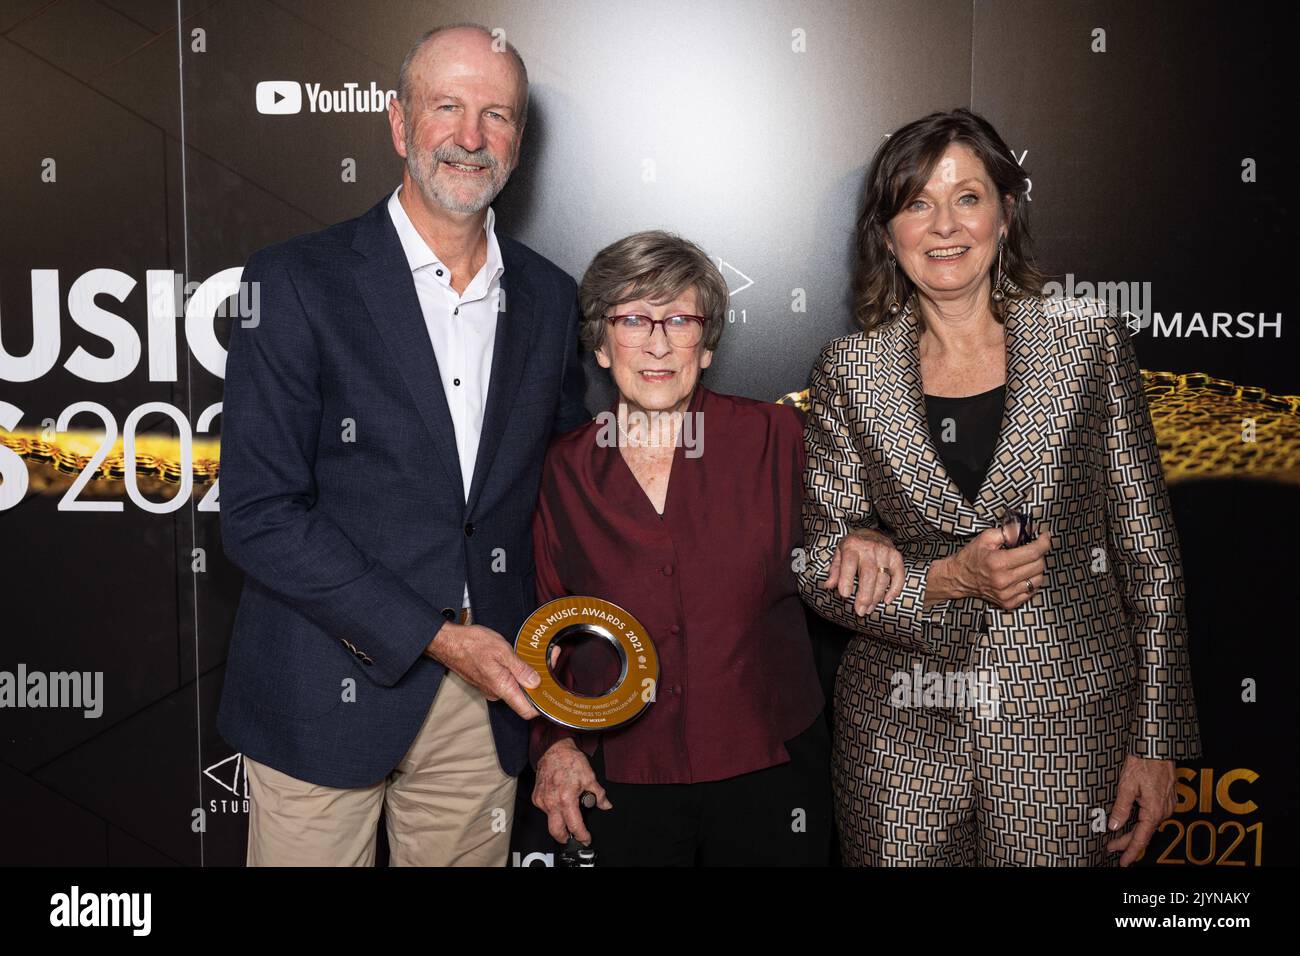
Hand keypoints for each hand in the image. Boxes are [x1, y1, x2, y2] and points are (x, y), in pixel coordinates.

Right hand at [424, 621, 541, 719]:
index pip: (527, 711)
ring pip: (517, 686)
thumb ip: (520, 668)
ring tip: (538, 654)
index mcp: (502, 688)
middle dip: (541, 679)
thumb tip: (536, 682)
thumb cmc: (472, 644)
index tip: (554, 690)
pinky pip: (507, 680)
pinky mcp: (488, 680)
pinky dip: (517, 671)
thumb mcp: (501, 651)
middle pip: (525, 696)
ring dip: (529, 673)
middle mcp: (497, 692)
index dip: (544, 705)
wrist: (448, 642)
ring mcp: (492, 687)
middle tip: (550, 657)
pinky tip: (521, 657)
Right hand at [532, 738, 611, 844]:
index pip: (574, 825)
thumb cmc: (570, 761)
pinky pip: (545, 810)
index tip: (586, 839)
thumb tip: (606, 805)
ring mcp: (542, 800)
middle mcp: (552, 802)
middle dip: (565, 838)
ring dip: (559, 822)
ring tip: (568, 815)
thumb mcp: (590, 777)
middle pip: (556, 831)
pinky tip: (559, 804)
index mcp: (566, 799)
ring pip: (550, 821)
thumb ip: (599, 794)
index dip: (582, 835)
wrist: (554, 750)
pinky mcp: (537, 797)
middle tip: (574, 838)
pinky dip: (553, 811)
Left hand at [821, 528, 903, 615]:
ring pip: (883, 578)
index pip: (849, 564)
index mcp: (852, 546)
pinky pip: (899, 576)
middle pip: (869, 574)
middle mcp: (870, 548)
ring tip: (869, 609)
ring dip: (876, 597)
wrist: (873, 531)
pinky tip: (887, 600)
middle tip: (860, 610)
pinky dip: (894, 590)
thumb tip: (828, 585)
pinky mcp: (896, 558)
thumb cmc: (854, 546)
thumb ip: (834, 569)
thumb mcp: (839, 552)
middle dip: (865, 595)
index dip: (846, 580)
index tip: (845, 595)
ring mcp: (885, 552)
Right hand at [947, 526, 1051, 609]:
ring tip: (1025, 563)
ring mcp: (1007, 594)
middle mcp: (1003, 580)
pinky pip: (1032, 591)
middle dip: (1039, 554)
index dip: (1044, 542)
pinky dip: (1030, 581)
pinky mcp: (1009, 603)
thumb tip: (1029, 529)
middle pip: (1039, 566)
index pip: (1033, 552)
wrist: (959, 578)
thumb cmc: (972, 557)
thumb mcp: (986, 537)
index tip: (1045, 536)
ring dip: (1036, 569)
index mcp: (998, 562)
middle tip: (1031, 549)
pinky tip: (1021, 575)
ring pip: (1038, 580)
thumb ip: (1009, 531)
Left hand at [1106, 754, 1175, 865]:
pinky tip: (1133, 823)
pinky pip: (1154, 816)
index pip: (1141, 839)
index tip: (1122, 862)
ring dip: (1135, 832)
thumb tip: (1114, 825)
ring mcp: (1168, 805)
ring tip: (1118, 838)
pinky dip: (1143, 822)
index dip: (1130, 851)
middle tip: (1112, 848)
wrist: (1157, 746)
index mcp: (1154, 811)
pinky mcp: (1167, 798)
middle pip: (1145, 833)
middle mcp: (1164, 810)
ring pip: (1149, 825)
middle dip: (1128, 843)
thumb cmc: (1143, 762)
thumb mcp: (1126, 786)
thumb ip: (1121, 808)